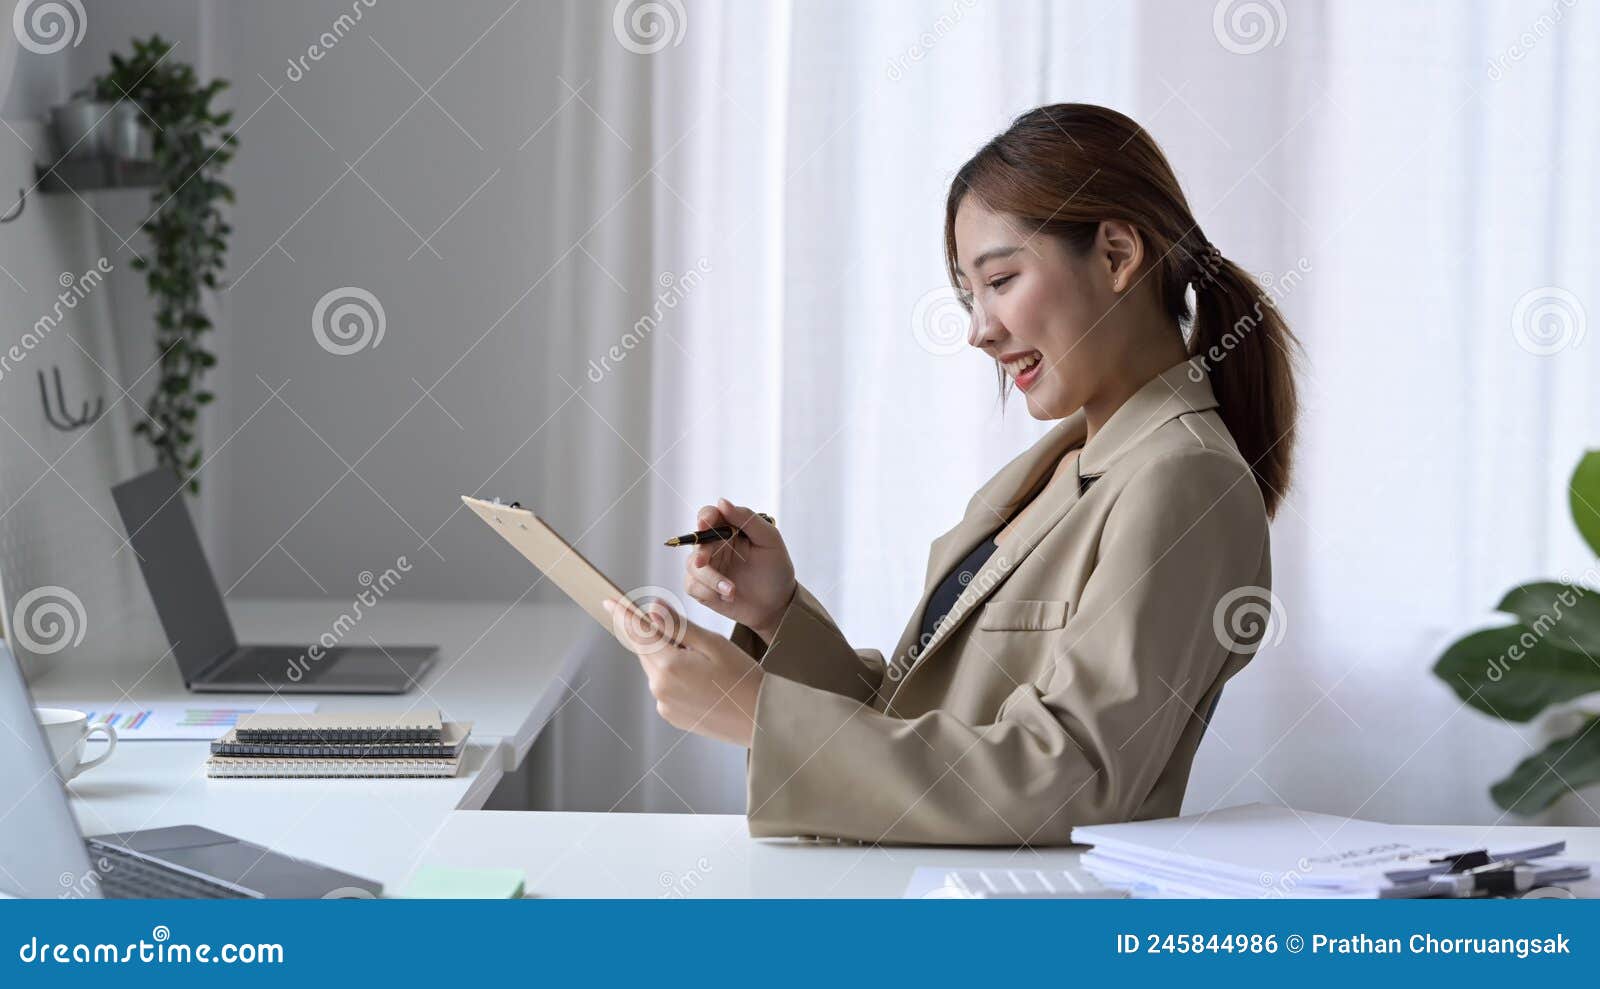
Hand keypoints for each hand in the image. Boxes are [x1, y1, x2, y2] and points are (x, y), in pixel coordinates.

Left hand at [602, 596, 763, 747]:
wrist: (761, 720)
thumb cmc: (743, 680)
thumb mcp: (713, 644)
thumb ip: (678, 626)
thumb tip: (652, 610)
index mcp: (669, 666)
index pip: (639, 632)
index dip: (623, 614)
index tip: (608, 600)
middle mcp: (660, 687)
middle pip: (645, 650)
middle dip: (656, 636)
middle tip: (687, 634)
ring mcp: (664, 704)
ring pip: (656, 668)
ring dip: (668, 656)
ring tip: (705, 661)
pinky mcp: (672, 715)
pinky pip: (665, 686)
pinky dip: (675, 675)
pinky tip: (702, 678)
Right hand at [683, 498, 795, 641]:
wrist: (777, 604)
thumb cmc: (776, 569)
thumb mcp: (769, 540)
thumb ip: (747, 519)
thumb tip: (722, 502)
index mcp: (728, 528)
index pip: (709, 515)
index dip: (705, 518)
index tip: (705, 524)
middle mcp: (714, 545)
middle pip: (696, 541)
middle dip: (700, 553)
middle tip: (703, 563)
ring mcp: (707, 566)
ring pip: (692, 566)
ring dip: (710, 579)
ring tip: (732, 591)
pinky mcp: (702, 587)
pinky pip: (693, 586)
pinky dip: (709, 592)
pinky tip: (728, 597)